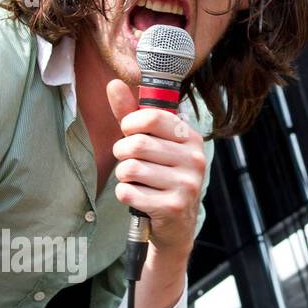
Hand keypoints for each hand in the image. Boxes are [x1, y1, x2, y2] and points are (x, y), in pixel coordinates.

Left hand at [106, 80, 206, 260]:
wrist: (176, 224)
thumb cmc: (161, 176)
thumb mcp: (151, 142)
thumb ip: (131, 114)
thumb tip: (113, 83)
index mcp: (191, 138)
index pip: (151, 118)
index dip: (129, 125)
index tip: (129, 133)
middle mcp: (194, 160)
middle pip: (136, 145)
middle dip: (122, 153)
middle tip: (127, 161)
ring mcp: (186, 185)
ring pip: (130, 169)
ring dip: (123, 176)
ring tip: (134, 180)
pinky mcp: (172, 207)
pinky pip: (128, 192)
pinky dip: (124, 194)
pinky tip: (137, 196)